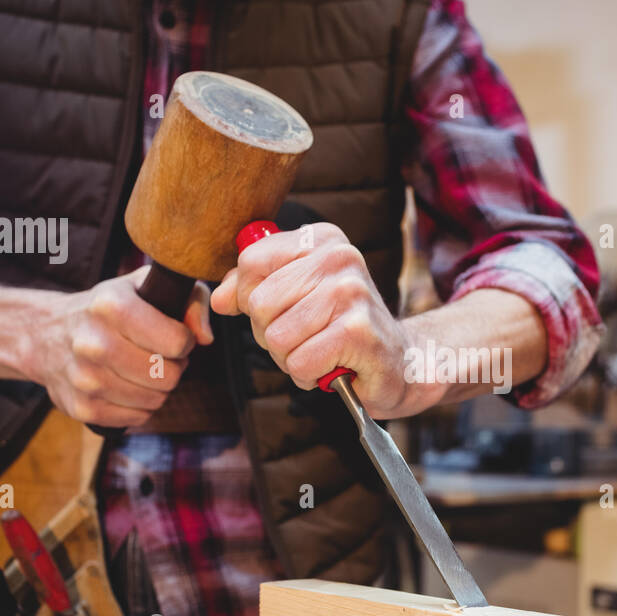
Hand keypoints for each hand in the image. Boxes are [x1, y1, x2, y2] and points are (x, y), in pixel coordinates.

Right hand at [24, 266, 212, 426]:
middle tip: (160, 357)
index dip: (184, 342)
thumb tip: (205, 338)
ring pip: (155, 400)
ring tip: (143, 370)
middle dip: (173, 368)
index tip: (172, 336)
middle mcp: (93, 343)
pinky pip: (137, 418)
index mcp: (111, 306)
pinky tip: (127, 386)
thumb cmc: (107, 310)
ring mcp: (85, 378)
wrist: (46, 335)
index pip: (177, 342)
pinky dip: (140, 406)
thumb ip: (188, 299)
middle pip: (168, 376)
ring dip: (158, 389)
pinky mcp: (82, 408)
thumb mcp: (143, 287)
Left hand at [211, 222, 426, 418]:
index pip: (251, 262)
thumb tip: (217, 298)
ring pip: (277, 337)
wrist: (399, 361)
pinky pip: (299, 363)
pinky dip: (309, 376)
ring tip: (321, 353)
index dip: (251, 298)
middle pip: (259, 303)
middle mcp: (339, 257)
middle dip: (271, 335)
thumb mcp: (294, 297)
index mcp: (321, 239)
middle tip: (306, 338)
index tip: (282, 311)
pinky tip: (333, 368)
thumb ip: (252, 288)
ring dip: (291, 359)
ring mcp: (351, 292)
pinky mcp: (358, 331)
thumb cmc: (339, 328)